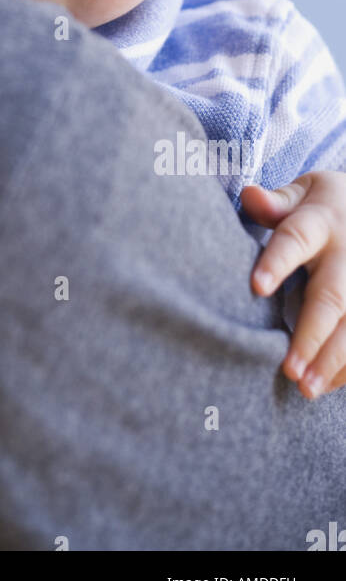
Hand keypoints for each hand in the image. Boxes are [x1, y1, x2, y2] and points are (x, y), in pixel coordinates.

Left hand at [242, 172, 345, 397]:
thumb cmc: (325, 205)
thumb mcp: (304, 191)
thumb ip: (276, 202)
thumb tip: (249, 195)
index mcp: (321, 221)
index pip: (295, 239)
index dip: (277, 262)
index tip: (256, 287)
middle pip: (331, 297)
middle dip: (311, 334)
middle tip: (288, 369)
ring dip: (332, 360)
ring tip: (306, 389)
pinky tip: (326, 384)